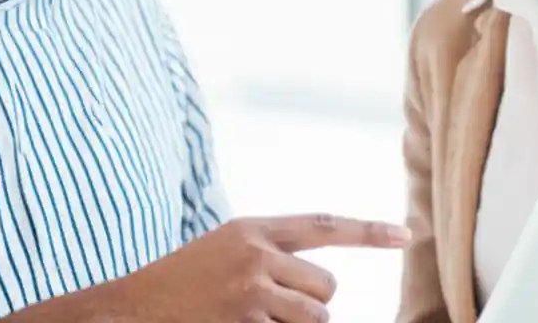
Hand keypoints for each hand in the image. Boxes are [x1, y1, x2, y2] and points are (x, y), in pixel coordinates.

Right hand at [0, 213, 410, 322]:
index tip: (407, 235)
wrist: (130, 308)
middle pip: (326, 288)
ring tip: (253, 319)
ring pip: (315, 318)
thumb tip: (321, 288)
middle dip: (309, 305)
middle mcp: (256, 254)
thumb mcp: (224, 251)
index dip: (369, 232)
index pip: (324, 225)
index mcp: (252, 229)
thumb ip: (269, 255)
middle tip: (266, 309)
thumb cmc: (183, 285)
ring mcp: (252, 292)